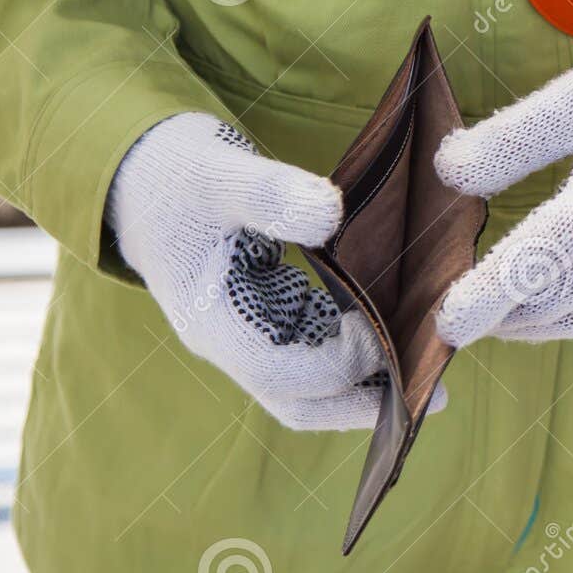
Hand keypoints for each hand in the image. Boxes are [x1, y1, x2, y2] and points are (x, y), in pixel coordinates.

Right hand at [107, 113, 442, 429]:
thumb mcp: (217, 172)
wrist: (137, 169)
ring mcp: (247, 329)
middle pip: (299, 399)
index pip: (279, 373)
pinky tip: (398, 325)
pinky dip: (356, 343)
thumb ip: (269, 192)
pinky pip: (315, 344)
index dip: (339, 362)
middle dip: (364, 403)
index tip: (388, 329)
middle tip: (435, 397)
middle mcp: (230, 338)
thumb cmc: (172, 169)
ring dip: (366, 378)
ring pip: (311, 380)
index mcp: (210, 321)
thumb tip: (331, 215)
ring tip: (427, 364)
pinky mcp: (265, 310)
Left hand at [434, 15, 572, 344]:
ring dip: (538, 319)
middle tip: (453, 316)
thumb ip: (512, 138)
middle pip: (553, 303)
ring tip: (498, 314)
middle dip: (500, 315)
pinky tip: (561, 285)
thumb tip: (447, 170)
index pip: (534, 264)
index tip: (445, 325)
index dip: (484, 298)